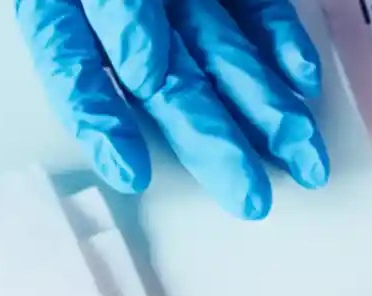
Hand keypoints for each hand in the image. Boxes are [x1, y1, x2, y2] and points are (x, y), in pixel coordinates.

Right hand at [15, 0, 328, 218]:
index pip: (77, 74)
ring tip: (306, 159)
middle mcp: (127, 10)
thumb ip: (114, 5)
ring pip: (226, 58)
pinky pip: (257, 13)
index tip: (132, 174)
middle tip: (253, 199)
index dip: (104, 125)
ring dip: (269, 110)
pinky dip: (283, 45)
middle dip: (214, 143)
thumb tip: (143, 68)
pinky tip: (306, 84)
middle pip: (171, 86)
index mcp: (66, 4)